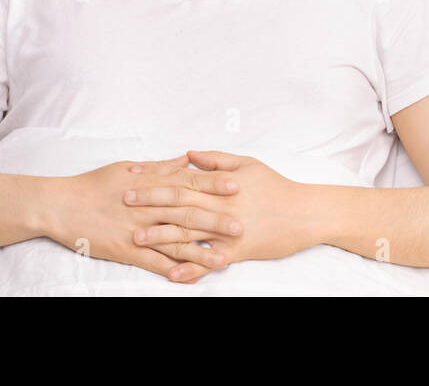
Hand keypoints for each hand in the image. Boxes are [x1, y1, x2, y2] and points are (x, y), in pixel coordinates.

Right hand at [42, 154, 242, 283]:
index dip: (212, 185)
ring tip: (224, 256)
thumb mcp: (127, 168)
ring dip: (201, 249)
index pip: (186, 183)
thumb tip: (184, 160)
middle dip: (216, 219)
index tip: (236, 185)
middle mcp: (146, 207)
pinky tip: (191, 276)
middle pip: (187, 213)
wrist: (60, 205)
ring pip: (175, 240)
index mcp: (149, 184)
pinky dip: (173, 269)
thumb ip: (158, 167)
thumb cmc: (93, 184)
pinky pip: (154, 263)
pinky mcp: (126, 251)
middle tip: (241, 224)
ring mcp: (137, 230)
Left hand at [125, 150, 316, 272]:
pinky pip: (210, 262)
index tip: (131, 180)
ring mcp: (228, 230)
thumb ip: (216, 160)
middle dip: (149, 205)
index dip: (154, 180)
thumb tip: (188, 154)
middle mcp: (221, 207)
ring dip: (161, 237)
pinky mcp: (238, 250)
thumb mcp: (247, 164)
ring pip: (189, 234)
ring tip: (136, 239)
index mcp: (220, 185)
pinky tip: (172, 274)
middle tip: (122, 205)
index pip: (181, 180)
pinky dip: (191, 268)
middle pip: (179, 205)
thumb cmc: (276, 186)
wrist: (305, 213)